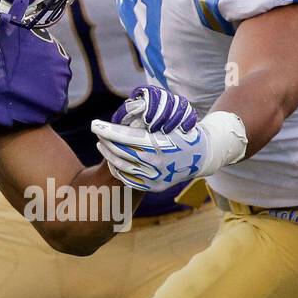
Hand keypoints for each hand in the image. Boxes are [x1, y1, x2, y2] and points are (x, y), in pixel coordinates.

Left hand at [91, 85, 239, 191]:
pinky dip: (117, 168)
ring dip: (109, 155)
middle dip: (106, 141)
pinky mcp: (154, 186)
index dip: (108, 131)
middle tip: (98, 133)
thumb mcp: (169, 121)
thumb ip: (146, 118)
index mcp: (159, 145)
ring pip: (123, 166)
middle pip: (121, 151)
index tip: (96, 125)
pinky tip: (111, 159)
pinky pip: (129, 179)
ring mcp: (155, 177)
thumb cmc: (183, 132)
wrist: (202, 156)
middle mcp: (156, 163)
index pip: (125, 137)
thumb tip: (124, 110)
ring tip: (101, 145)